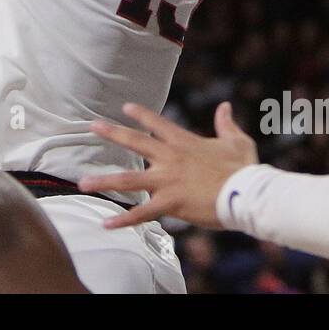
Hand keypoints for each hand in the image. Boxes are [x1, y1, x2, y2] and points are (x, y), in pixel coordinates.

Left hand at [79, 102, 257, 229]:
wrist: (246, 193)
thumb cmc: (244, 168)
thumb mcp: (236, 141)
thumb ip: (226, 124)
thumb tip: (225, 106)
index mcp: (184, 142)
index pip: (158, 124)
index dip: (141, 115)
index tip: (125, 107)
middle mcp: (170, 158)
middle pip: (136, 142)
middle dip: (112, 133)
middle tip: (92, 126)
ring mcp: (167, 181)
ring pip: (129, 179)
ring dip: (104, 181)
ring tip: (82, 183)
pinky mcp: (170, 203)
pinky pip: (142, 213)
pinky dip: (123, 220)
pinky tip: (105, 224)